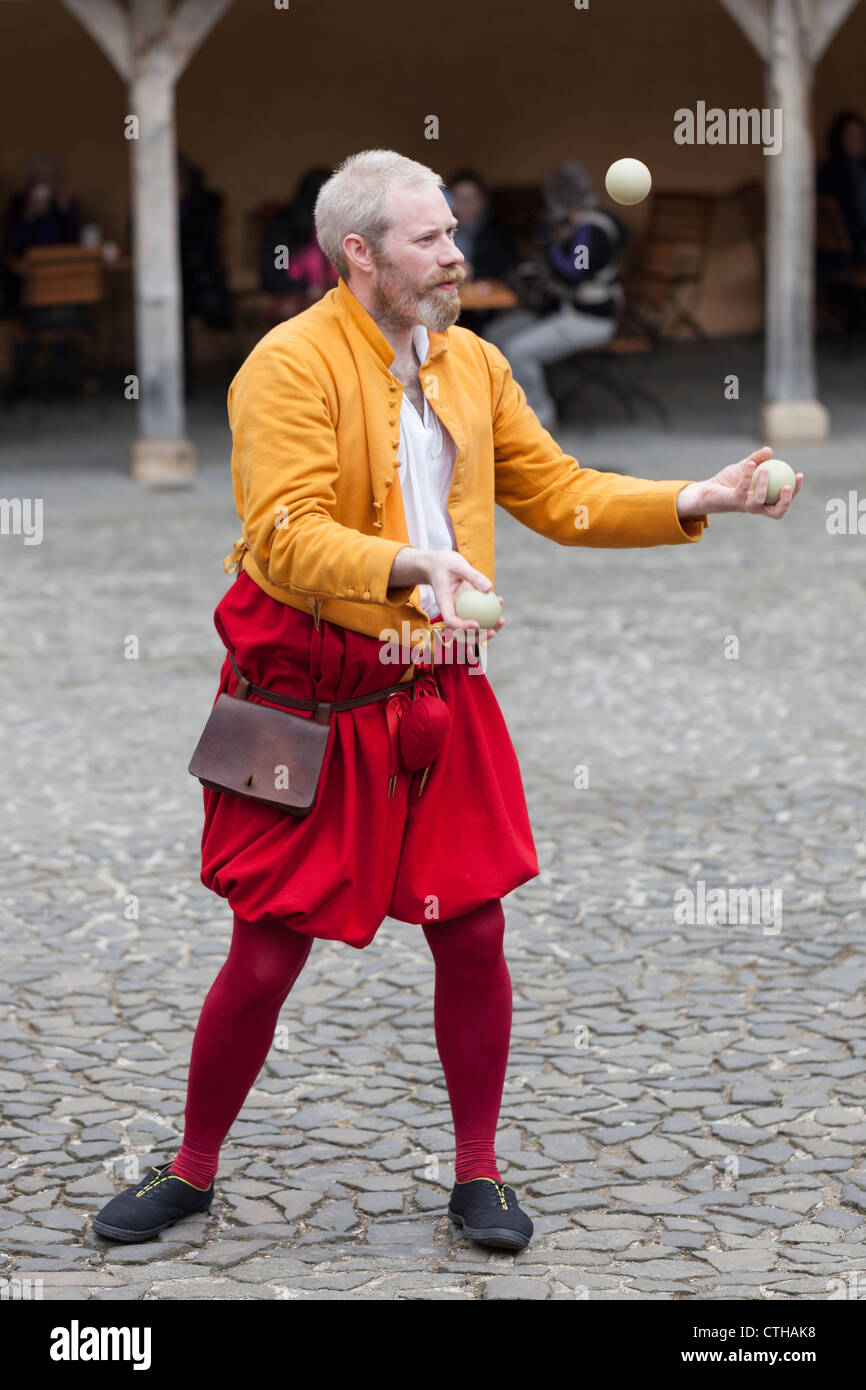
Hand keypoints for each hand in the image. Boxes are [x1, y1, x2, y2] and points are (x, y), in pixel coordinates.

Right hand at [425, 551, 503, 644]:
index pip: (450, 620)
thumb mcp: (458, 564)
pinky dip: (489, 611)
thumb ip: (473, 576)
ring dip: (488, 628)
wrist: (436, 564)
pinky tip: (500, 601)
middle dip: (478, 637)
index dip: (463, 627)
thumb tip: (490, 588)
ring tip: (502, 620)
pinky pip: (477, 613)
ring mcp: (457, 610)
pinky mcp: (465, 606)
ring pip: (472, 626)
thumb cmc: (445, 563)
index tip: (477, 624)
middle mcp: (450, 610)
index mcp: (443, 603)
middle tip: (493, 632)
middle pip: (461, 632)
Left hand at [676, 446, 802, 518]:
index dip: (795, 491)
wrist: (706, 490)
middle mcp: (755, 506)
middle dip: (785, 501)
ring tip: (766, 470)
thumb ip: (757, 459)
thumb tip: (770, 450)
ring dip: (764, 486)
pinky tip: (749, 463)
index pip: (783, 500)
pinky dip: (747, 475)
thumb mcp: (744, 467)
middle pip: (776, 512)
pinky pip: (742, 488)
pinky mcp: (731, 501)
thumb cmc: (727, 481)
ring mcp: (743, 505)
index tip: (799, 475)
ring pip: (759, 501)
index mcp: (763, 501)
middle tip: (787, 485)